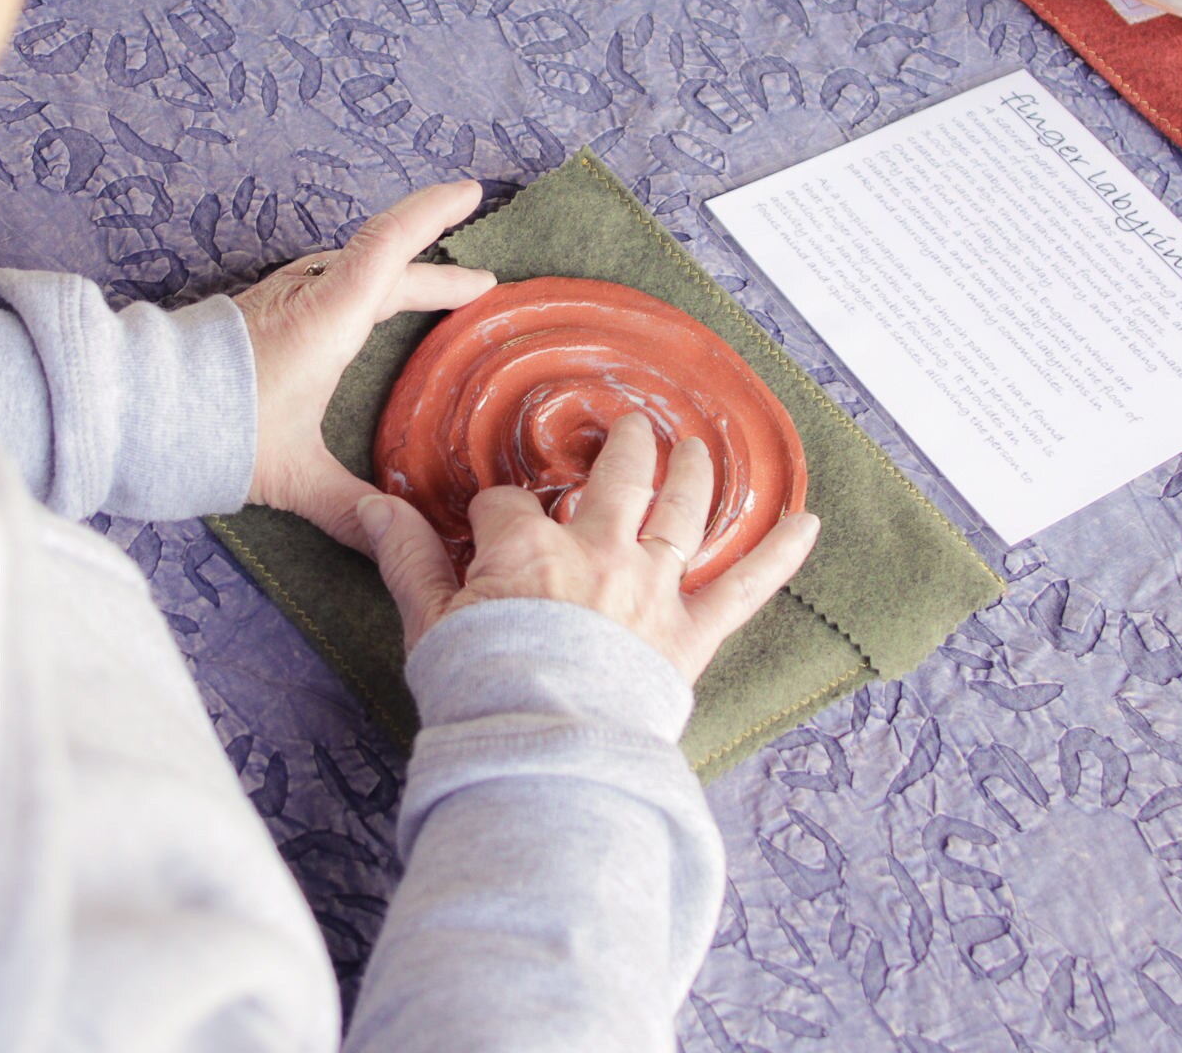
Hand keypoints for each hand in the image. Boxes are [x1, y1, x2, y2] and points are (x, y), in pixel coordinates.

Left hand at [236, 180, 494, 546]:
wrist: (135, 405)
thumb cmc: (215, 428)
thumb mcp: (290, 475)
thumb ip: (346, 508)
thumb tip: (392, 540)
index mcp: (328, 317)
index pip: (391, 246)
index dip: (433, 214)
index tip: (469, 192)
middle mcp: (307, 296)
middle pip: (384, 266)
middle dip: (436, 273)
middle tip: (480, 286)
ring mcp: (280, 299)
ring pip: (351, 272)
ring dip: (396, 275)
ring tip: (429, 290)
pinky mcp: (259, 314)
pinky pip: (327, 284)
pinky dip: (362, 287)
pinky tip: (361, 310)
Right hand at [358, 412, 821, 685]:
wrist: (542, 752)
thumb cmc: (479, 690)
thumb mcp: (427, 622)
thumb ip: (406, 558)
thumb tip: (371, 507)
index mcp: (530, 546)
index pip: (511, 505)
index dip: (500, 514)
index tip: (490, 531)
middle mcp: (599, 549)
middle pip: (615, 478)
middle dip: (620, 447)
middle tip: (627, 428)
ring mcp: (650, 587)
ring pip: (679, 509)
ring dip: (691, 471)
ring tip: (696, 446)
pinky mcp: (690, 633)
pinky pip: (744, 587)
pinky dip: (780, 555)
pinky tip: (810, 525)